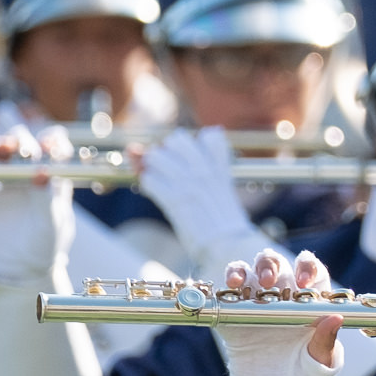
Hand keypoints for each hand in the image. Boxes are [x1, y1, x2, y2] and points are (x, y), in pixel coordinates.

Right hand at [0, 124, 74, 286]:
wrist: (22, 267)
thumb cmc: (47, 244)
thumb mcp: (51, 224)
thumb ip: (45, 199)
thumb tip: (42, 171)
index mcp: (54, 177)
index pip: (56, 149)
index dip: (51, 141)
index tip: (45, 144)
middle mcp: (31, 173)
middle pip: (23, 146)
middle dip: (17, 140)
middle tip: (10, 145)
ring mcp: (8, 182)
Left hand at [139, 128, 266, 271]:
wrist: (227, 245)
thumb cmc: (224, 219)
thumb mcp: (224, 184)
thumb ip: (213, 159)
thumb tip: (208, 131)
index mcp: (220, 165)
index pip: (207, 136)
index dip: (193, 146)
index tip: (192, 162)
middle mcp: (204, 169)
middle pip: (175, 140)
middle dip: (168, 152)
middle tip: (170, 170)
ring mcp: (188, 183)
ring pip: (156, 156)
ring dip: (153, 168)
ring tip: (162, 181)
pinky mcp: (174, 199)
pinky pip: (149, 180)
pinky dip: (149, 186)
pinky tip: (157, 194)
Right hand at [219, 248, 340, 375]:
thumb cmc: (307, 374)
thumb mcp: (320, 362)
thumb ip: (326, 342)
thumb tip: (335, 320)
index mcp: (309, 300)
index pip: (311, 271)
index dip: (307, 268)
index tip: (303, 281)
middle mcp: (283, 294)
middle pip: (276, 264)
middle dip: (270, 265)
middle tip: (268, 281)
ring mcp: (256, 302)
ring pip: (248, 272)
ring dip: (242, 271)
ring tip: (238, 283)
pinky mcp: (234, 315)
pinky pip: (225, 297)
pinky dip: (222, 292)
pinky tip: (225, 296)